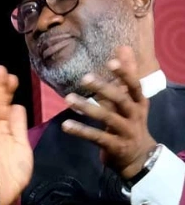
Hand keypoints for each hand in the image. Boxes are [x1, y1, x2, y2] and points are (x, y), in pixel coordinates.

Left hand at [62, 46, 157, 179]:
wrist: (138, 157)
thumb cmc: (130, 122)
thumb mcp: (131, 99)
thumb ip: (126, 74)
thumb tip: (124, 47)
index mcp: (139, 102)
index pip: (134, 85)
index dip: (124, 73)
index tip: (111, 62)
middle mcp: (135, 115)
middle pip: (121, 99)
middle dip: (104, 88)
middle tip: (84, 77)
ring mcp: (125, 131)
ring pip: (107, 117)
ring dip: (87, 107)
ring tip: (68, 99)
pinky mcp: (115, 146)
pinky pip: (96, 137)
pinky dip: (81, 131)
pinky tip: (65, 125)